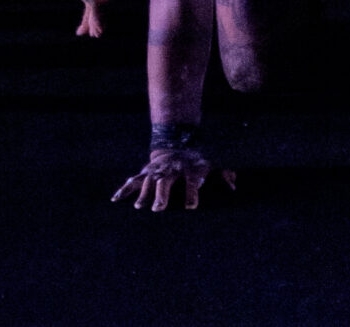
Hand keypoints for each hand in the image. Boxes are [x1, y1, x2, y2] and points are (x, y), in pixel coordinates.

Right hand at [113, 143, 235, 212]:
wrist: (178, 140)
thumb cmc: (196, 158)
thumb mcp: (212, 163)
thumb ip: (224, 174)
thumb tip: (234, 186)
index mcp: (189, 169)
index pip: (192, 181)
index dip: (192, 194)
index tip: (191, 206)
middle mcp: (171, 169)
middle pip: (166, 182)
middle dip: (162, 195)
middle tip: (159, 208)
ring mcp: (157, 170)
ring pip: (149, 182)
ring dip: (144, 194)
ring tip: (139, 207)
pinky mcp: (146, 172)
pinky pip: (134, 181)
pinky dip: (124, 189)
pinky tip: (115, 199)